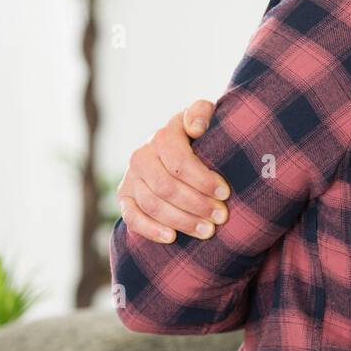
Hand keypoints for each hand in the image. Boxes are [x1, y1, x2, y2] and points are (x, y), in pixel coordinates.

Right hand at [116, 99, 232, 244]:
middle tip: (221, 216)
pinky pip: (132, 218)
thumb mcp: (203, 117)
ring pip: (152, 204)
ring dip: (181, 220)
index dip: (203, 179)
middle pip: (167, 187)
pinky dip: (150, 230)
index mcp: (162, 136)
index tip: (225, 193)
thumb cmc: (198, 137)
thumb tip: (196, 128)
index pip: (180, 161)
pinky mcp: (124, 199)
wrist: (176, 152)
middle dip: (197, 204)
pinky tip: (172, 237)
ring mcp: (130, 178)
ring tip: (207, 231)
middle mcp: (141, 156)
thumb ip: (201, 113)